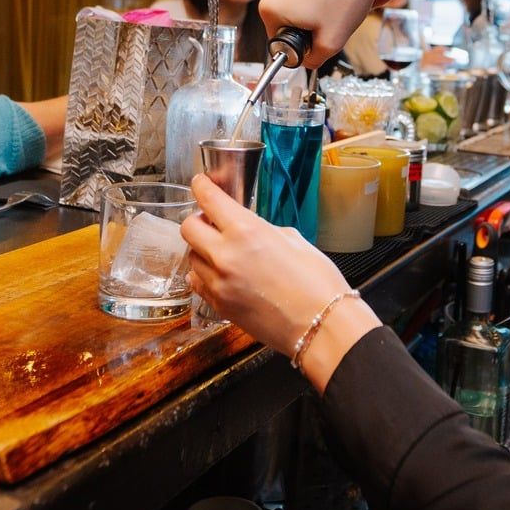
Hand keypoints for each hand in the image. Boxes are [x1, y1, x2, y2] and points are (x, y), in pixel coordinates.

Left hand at [183, 175, 379, 390]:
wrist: (321, 325)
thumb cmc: (317, 281)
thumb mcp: (293, 240)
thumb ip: (261, 230)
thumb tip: (247, 230)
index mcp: (246, 231)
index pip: (209, 199)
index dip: (201, 187)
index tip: (200, 183)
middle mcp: (225, 255)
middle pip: (188, 228)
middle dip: (198, 221)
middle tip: (213, 223)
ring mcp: (219, 283)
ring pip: (191, 257)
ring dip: (202, 250)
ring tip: (222, 252)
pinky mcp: (219, 306)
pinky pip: (198, 283)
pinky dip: (204, 275)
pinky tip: (221, 275)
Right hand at [257, 0, 423, 67]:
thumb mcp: (331, 42)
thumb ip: (314, 60)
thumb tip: (308, 61)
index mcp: (270, 8)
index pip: (279, 39)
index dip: (302, 43)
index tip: (321, 36)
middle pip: (287, 19)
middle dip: (308, 24)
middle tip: (332, 19)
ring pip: (297, 1)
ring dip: (314, 6)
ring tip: (336, 1)